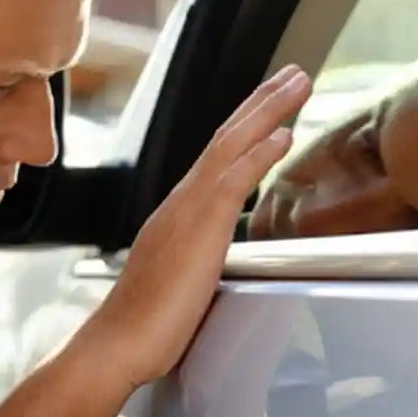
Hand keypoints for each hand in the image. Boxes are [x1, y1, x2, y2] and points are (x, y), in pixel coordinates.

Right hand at [78, 65, 311, 389]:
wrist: (119, 343)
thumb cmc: (147, 322)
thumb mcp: (182, 278)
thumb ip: (200, 256)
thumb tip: (213, 256)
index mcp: (181, 210)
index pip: (220, 155)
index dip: (247, 125)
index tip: (272, 104)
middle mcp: (183, 200)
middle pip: (228, 136)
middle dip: (263, 102)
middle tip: (294, 74)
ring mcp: (189, 209)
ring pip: (233, 145)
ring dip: (269, 111)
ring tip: (298, 83)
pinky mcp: (199, 228)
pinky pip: (234, 179)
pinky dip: (259, 153)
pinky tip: (283, 133)